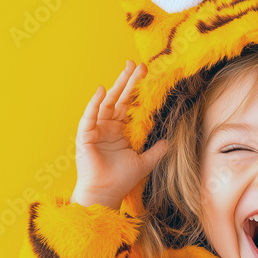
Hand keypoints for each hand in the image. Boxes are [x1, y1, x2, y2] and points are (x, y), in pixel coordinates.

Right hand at [70, 60, 168, 209]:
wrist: (106, 192)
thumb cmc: (121, 179)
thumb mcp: (145, 162)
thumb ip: (158, 150)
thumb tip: (171, 141)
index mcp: (121, 131)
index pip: (130, 106)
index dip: (137, 91)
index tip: (147, 76)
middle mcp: (108, 127)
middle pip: (119, 99)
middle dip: (129, 81)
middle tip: (138, 65)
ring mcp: (96, 129)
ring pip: (106, 102)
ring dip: (116, 86)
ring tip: (126, 70)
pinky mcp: (86, 136)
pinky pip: (90, 116)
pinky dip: (94, 103)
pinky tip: (101, 90)